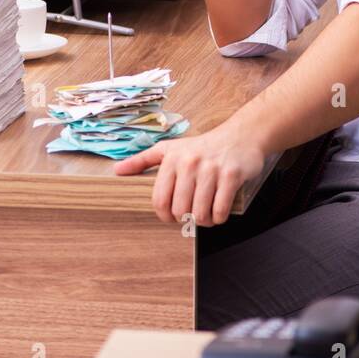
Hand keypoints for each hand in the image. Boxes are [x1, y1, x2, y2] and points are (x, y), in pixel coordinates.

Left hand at [113, 120, 268, 226]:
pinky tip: (219, 212)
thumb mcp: (170, 149)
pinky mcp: (231, 176)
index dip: (165, 216)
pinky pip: (220, 211)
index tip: (172, 217)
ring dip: (204, 222)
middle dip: (186, 220)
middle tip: (192, 216)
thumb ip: (142, 160)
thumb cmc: (203, 146)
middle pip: (180, 211)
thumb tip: (117, 170)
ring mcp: (211, 169)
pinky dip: (219, 218)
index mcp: (172, 158)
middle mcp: (190, 163)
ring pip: (200, 214)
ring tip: (206, 215)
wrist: (241, 135)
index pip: (159, 200)